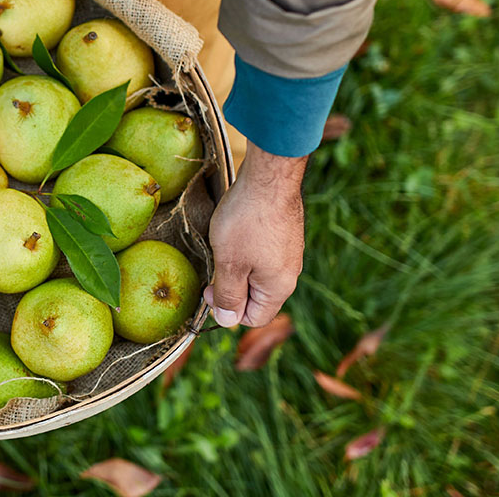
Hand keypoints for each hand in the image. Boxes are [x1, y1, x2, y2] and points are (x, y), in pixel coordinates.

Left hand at [203, 141, 306, 327]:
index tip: (209, 289)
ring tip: (224, 246)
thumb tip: (227, 321)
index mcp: (279, 287)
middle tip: (213, 266)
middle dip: (231, 288)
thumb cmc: (247, 221)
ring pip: (257, 274)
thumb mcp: (229, 263)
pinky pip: (262, 255)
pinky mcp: (284, 235)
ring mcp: (289, 253)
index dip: (227, 311)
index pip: (254, 318)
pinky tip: (236, 233)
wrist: (269, 178)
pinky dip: (245, 251)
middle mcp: (289, 273)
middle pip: (256, 297)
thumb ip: (228, 295)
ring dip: (237, 267)